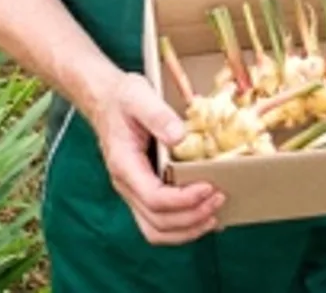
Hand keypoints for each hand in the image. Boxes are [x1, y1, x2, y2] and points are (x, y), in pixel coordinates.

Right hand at [87, 71, 225, 244]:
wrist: (105, 100)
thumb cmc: (122, 98)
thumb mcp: (138, 96)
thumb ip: (158, 115)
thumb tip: (181, 138)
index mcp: (125, 165)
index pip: (154, 198)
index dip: (184, 200)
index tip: (209, 187)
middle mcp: (127, 185)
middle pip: (157, 222)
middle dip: (192, 217)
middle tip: (220, 198)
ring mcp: (133, 192)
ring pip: (157, 230)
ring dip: (188, 229)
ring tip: (215, 216)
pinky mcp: (143, 191)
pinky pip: (159, 222)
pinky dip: (183, 226)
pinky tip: (204, 215)